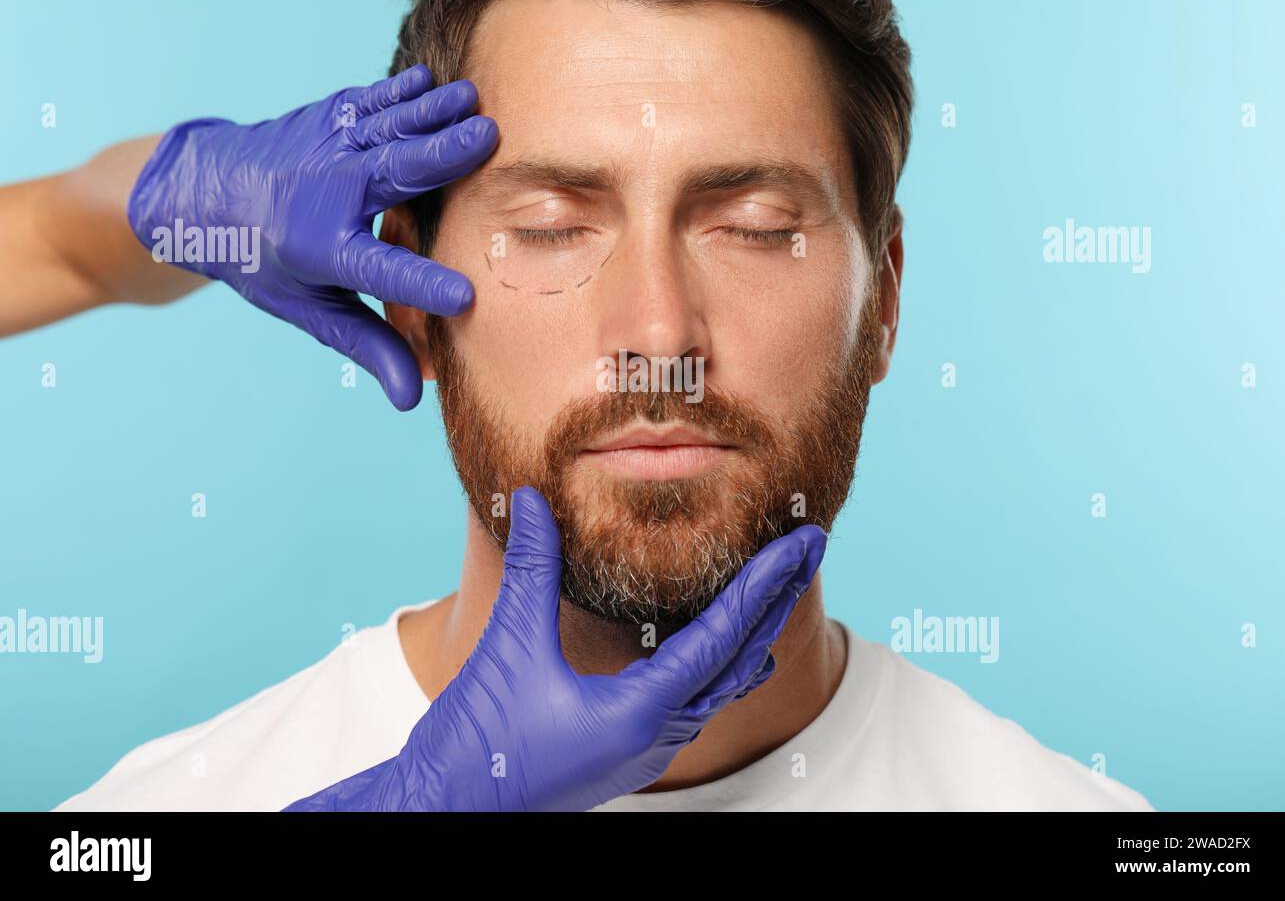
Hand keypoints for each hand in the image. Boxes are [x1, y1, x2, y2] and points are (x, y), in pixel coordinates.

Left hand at [126, 65, 496, 409]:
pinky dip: (400, 91)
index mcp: (321, 252)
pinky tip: (432, 81)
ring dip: (431, 113)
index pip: (378, 275)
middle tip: (489, 140)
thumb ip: (368, 347)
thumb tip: (411, 400)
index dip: (420, 288)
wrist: (202, 194)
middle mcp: (323, 195)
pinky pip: (368, 101)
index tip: (464, 299)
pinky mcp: (327, 117)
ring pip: (385, 128)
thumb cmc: (266, 261)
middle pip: (390, 175)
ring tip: (475, 102)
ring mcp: (323, 148)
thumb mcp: (312, 310)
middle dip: (440, 157)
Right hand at [284, 487, 826, 811]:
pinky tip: (726, 654)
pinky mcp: (628, 753)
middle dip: (777, 599)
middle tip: (811, 547)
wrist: (446, 810)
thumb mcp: (509, 647)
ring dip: (754, 632)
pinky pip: (697, 704)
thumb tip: (536, 499)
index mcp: (641, 712)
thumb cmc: (478, 743)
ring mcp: (646, 750)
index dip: (765, 582)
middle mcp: (657, 735)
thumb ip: (532, 571)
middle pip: (739, 659)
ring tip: (779, 590)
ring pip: (723, 687)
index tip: (802, 543)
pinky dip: (723, 667)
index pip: (723, 635)